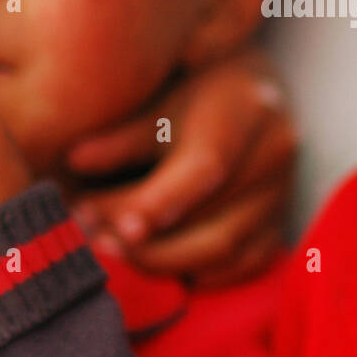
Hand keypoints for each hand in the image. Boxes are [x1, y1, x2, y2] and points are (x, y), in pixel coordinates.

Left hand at [65, 47, 294, 287]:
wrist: (249, 87)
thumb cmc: (194, 86)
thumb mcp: (158, 98)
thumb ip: (121, 135)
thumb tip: (74, 163)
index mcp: (249, 110)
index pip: (206, 169)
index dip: (156, 201)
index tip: (105, 221)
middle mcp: (275, 155)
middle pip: (213, 220)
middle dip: (147, 240)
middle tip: (91, 235)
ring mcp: (282, 194)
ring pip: (224, 251)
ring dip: (163, 261)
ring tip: (111, 248)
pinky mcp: (279, 223)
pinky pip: (239, 266)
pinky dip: (195, 271)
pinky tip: (153, 260)